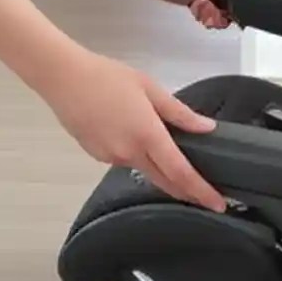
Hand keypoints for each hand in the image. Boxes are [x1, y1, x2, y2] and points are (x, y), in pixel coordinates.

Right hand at [43, 47, 227, 211]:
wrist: (63, 78)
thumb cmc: (107, 77)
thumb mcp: (149, 88)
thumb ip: (179, 113)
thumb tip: (206, 128)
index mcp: (147, 136)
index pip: (180, 172)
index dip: (201, 191)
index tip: (218, 204)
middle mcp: (129, 154)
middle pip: (164, 181)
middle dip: (187, 192)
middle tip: (206, 196)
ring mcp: (110, 158)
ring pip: (144, 169)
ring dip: (159, 167)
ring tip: (169, 150)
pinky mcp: (96, 156)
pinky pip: (124, 160)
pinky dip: (136, 154)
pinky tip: (131, 134)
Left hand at [120, 0, 256, 28]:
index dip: (239, 1)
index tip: (238, 12)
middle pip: (224, 0)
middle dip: (224, 12)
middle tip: (217, 18)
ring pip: (211, 6)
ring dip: (212, 14)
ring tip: (206, 17)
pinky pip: (198, 9)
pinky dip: (201, 14)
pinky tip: (199, 17)